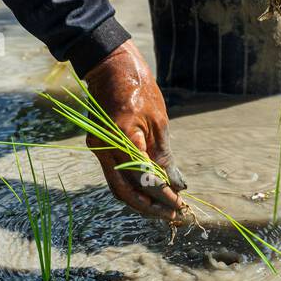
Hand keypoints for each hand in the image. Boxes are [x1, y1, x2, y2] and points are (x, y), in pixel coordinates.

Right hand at [82, 40, 186, 221]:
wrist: (110, 65)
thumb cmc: (137, 87)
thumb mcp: (158, 120)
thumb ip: (165, 156)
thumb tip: (177, 185)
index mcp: (121, 139)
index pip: (143, 179)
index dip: (163, 196)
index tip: (181, 205)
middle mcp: (104, 149)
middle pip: (125, 192)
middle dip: (150, 207)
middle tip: (173, 215)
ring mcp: (99, 149)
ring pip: (119, 187)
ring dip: (141, 200)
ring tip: (165, 207)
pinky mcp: (101, 147)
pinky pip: (117, 174)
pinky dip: (134, 185)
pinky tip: (152, 189)